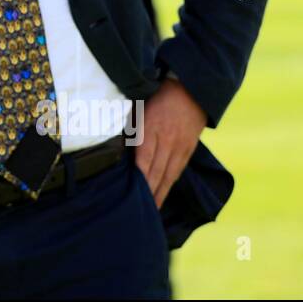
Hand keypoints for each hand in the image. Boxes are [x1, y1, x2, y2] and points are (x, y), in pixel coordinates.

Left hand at [135, 76, 206, 208]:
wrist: (192, 87)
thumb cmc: (156, 94)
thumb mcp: (138, 105)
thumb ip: (127, 125)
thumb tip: (110, 141)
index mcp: (151, 129)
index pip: (143, 160)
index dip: (138, 181)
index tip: (130, 197)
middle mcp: (167, 141)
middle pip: (156, 173)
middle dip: (147, 195)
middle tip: (136, 214)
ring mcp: (180, 147)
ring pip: (168, 176)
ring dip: (158, 195)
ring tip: (149, 213)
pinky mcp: (188, 150)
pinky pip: (177, 172)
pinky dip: (168, 186)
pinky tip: (161, 197)